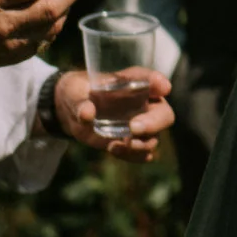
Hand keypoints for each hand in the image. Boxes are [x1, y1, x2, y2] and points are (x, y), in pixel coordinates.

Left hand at [52, 66, 173, 161]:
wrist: (71, 111)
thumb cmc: (77, 92)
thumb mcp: (74, 92)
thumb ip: (80, 101)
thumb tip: (87, 114)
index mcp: (134, 83)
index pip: (152, 79)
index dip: (159, 83)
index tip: (163, 87)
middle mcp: (144, 104)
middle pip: (164, 114)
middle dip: (153, 123)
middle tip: (134, 128)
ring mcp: (140, 126)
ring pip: (154, 138)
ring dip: (140, 145)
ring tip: (119, 145)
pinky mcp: (131, 143)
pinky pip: (142, 154)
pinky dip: (132, 156)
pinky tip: (113, 149)